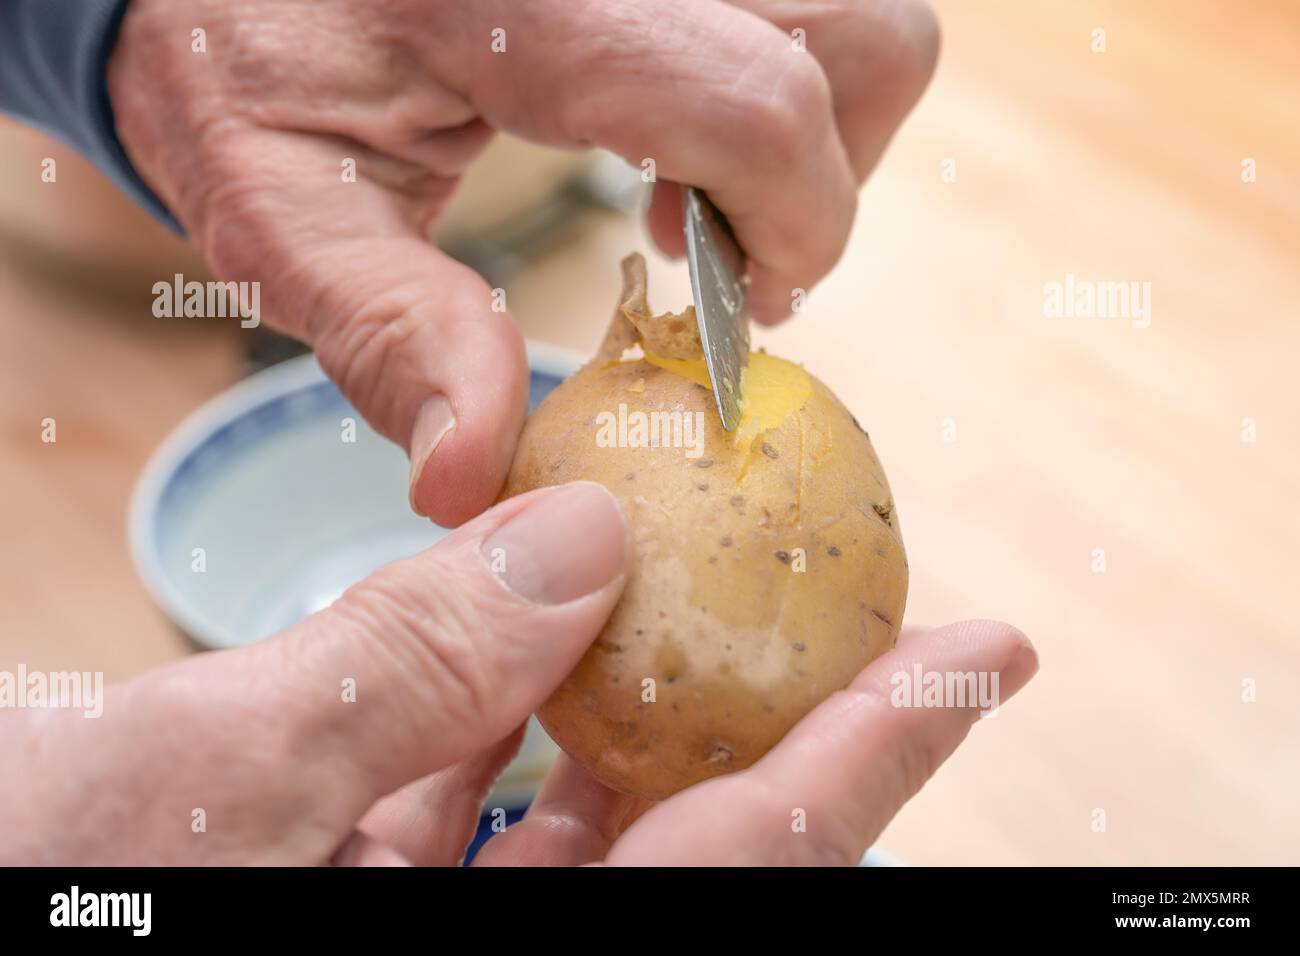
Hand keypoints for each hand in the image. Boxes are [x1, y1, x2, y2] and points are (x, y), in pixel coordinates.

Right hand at [0, 480, 1034, 865]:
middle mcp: (487, 954)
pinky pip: (453, 798)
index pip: (749, 855)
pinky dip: (481, 706)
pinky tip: (507, 620)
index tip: (992, 653)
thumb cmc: (29, 877)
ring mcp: (410, 918)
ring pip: (567, 808)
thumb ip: (401, 670)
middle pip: (684, 827)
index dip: (879, 750)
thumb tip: (578, 546)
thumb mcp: (207, 782)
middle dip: (770, 706)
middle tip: (850, 594)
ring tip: (681, 579)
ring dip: (620, 690)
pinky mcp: (343, 881)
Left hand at [106, 0, 940, 526]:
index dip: (795, 230)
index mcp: (527, 9)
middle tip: (726, 257)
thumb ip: (390, 337)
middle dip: (826, 177)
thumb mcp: (282, 214)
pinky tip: (676, 136)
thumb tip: (470, 480)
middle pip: (859, 39)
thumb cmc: (242, 67)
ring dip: (818, 124)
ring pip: (854, 11)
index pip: (758, 104)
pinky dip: (786, 79)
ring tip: (698, 195)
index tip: (740, 311)